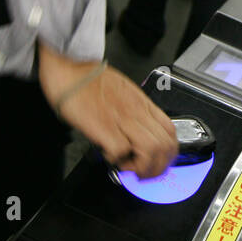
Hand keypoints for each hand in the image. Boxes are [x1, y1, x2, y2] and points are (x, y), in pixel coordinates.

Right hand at [37, 43, 176, 179]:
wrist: (70, 68)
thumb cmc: (91, 80)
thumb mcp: (124, 92)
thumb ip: (134, 111)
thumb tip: (137, 132)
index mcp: (142, 104)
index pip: (170, 131)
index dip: (168, 152)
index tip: (157, 161)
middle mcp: (136, 112)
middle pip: (165, 145)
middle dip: (158, 166)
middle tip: (144, 172)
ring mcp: (121, 119)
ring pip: (151, 149)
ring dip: (142, 167)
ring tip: (128, 167)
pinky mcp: (103, 125)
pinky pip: (121, 149)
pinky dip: (117, 160)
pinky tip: (110, 157)